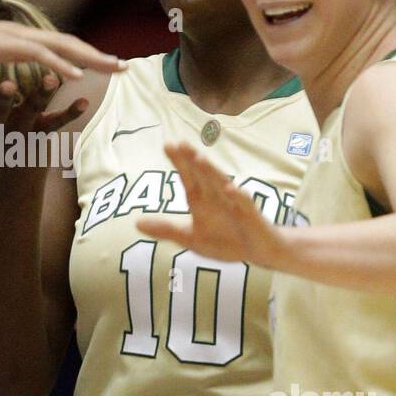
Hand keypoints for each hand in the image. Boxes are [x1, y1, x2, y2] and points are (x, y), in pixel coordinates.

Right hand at [0, 18, 121, 81]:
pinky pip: (39, 55)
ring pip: (61, 46)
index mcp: (14, 38)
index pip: (56, 45)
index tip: (102, 65)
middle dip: (98, 55)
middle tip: (124, 67)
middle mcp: (18, 34)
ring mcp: (12, 37)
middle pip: (68, 44)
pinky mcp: (3, 46)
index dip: (81, 55)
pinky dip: (59, 63)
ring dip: (90, 57)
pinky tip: (77, 76)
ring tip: (114, 69)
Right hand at [0, 70, 88, 147]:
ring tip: (53, 78)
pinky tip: (85, 100)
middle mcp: (0, 125)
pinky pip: (57, 123)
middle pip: (1, 111)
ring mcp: (22, 130)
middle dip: (5, 98)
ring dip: (42, 94)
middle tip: (9, 85)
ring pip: (31, 111)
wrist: (12, 180)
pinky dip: (71, 112)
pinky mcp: (43, 134)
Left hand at [136, 142, 285, 267]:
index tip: (167, 145)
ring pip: (222, 184)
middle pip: (204, 175)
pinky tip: (230, 189)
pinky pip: (244, 204)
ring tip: (200, 159)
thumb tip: (136, 223)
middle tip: (180, 144)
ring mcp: (235, 204)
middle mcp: (218, 196)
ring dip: (211, 172)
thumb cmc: (226, 240)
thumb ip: (166, 229)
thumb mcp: (191, 238)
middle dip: (192, 160)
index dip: (179, 162)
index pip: (189, 177)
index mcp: (203, 199)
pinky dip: (238, 196)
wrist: (259, 251)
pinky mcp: (251, 216)